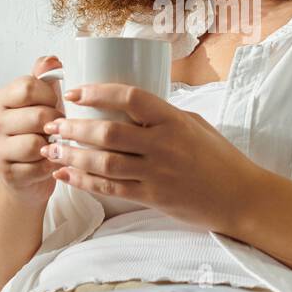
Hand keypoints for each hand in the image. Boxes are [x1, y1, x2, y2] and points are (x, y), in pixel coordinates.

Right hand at [0, 55, 65, 205]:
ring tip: (53, 146)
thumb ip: (46, 78)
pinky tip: (48, 163)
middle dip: (56, 123)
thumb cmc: (38, 133)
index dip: (50, 95)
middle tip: (58, 129)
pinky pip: (38, 167)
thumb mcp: (43, 102)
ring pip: (37, 144)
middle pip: (37, 116)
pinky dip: (49, 166)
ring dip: (53, 147)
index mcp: (1, 99)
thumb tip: (52, 60)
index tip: (55, 104)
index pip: (28, 87)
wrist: (29, 176)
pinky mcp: (7, 173)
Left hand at [39, 83, 256, 230]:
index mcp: (174, 120)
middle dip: (74, 128)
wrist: (241, 197)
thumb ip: (162, 116)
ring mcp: (158, 174)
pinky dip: (85, 181)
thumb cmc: (219, 157)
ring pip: (105, 163)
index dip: (99, 92)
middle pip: (109, 133)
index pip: (131, 98)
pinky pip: (112, 189)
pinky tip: (66, 175)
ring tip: (51, 149)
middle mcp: (164, 146)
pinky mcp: (154, 198)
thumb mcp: (194, 125)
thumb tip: (128, 105)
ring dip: (73, 155)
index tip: (75, 93)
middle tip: (53, 124)